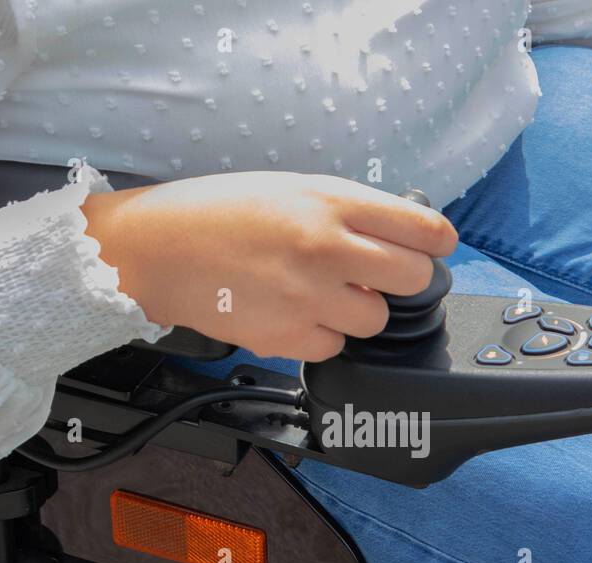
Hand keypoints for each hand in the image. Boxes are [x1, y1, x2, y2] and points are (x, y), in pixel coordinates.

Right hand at [82, 171, 457, 361]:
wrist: (154, 250)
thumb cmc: (217, 212)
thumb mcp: (290, 187)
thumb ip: (347, 210)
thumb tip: (400, 236)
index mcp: (331, 202)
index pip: (424, 229)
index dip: (437, 241)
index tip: (433, 247)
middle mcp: (325, 249)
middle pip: (414, 279)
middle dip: (402, 278)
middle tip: (378, 274)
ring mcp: (307, 298)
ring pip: (376, 319)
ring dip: (360, 310)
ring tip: (323, 293)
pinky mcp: (286, 338)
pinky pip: (335, 347)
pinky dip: (322, 335)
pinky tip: (294, 313)